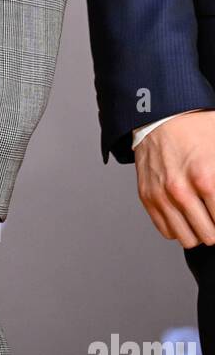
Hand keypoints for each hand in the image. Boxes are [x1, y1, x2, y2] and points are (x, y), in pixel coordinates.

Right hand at [134, 111, 214, 247]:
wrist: (160, 115)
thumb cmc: (195, 129)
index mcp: (204, 179)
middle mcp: (180, 190)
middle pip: (208, 236)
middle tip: (214, 214)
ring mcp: (161, 195)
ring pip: (187, 239)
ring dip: (197, 230)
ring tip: (201, 216)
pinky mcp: (147, 196)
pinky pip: (166, 230)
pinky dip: (178, 226)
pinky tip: (184, 212)